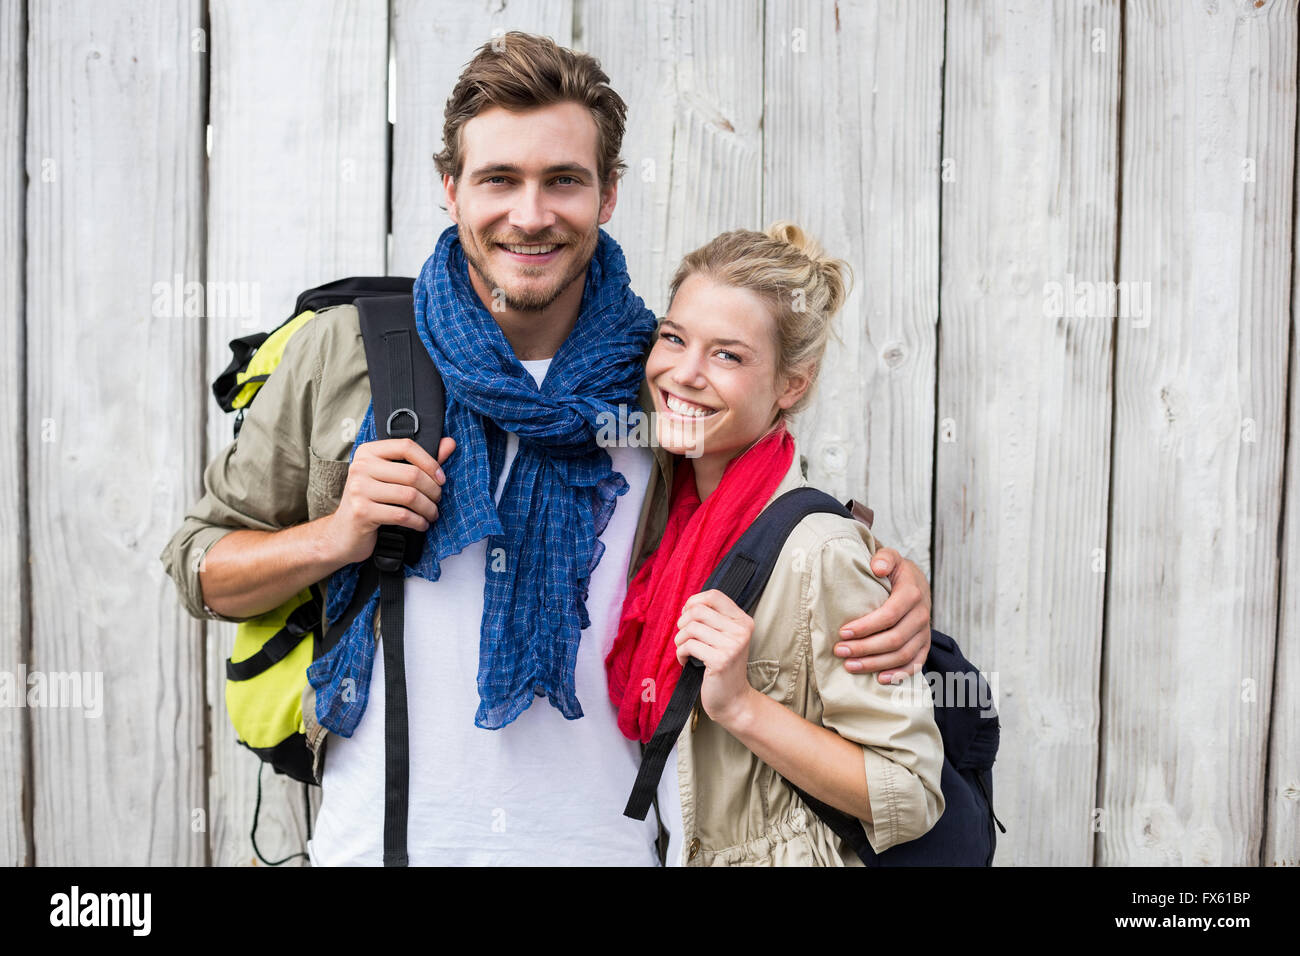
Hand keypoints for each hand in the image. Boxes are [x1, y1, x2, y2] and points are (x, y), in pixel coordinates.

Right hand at [323, 436, 455, 565]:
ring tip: (432, 514)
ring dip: (428, 508)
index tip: (441, 478)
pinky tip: (422, 524)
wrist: (343, 533)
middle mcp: (360, 467)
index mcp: (368, 452)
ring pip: (409, 496)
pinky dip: (418, 521)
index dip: (430, 462)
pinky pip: (401, 515)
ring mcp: (359, 489)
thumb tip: (449, 443)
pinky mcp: (362, 512)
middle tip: (437, 500)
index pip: (406, 446)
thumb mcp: (391, 478)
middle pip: (411, 474)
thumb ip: (420, 461)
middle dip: (433, 490)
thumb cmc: (371, 502)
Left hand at [673, 589, 758, 728]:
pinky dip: (680, 654)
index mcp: (743, 621)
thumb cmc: (723, 666)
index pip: (714, 595)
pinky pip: (688, 646)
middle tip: (683, 637)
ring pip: (690, 628)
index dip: (693, 602)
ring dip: (680, 640)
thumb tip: (688, 605)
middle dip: (682, 623)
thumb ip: (713, 619)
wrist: (733, 699)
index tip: (687, 615)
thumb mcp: (725, 638)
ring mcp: (732, 645)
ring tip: (685, 651)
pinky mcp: (720, 660)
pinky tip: (686, 662)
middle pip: (698, 610)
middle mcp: (740, 631)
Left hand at [835, 550, 931, 684]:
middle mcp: (922, 614)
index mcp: (912, 593)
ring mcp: (924, 632)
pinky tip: (879, 679)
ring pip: (902, 654)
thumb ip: (884, 558)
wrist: (916, 582)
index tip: (843, 632)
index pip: (890, 614)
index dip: (866, 626)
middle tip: (840, 651)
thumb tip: (877, 567)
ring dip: (875, 663)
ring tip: (850, 666)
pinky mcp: (924, 644)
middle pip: (894, 638)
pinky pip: (915, 664)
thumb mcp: (891, 558)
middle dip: (865, 648)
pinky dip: (899, 674)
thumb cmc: (896, 572)